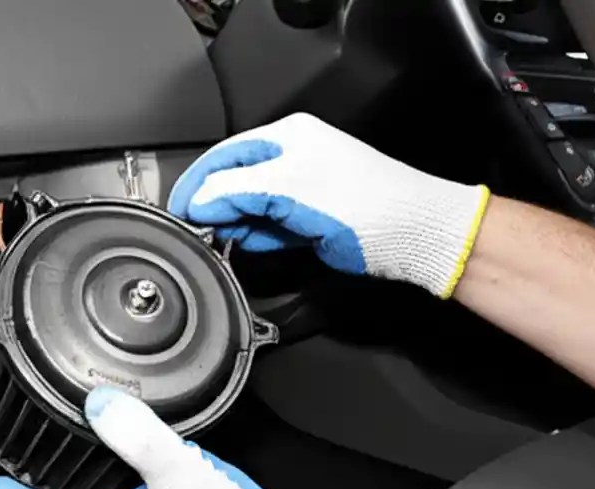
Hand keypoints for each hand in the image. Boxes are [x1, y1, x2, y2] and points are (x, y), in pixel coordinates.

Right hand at [168, 113, 490, 297]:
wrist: (417, 235)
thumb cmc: (368, 204)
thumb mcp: (288, 190)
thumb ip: (234, 192)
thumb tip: (199, 200)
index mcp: (287, 137)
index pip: (223, 156)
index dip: (196, 184)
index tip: (177, 211)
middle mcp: (294, 159)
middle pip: (233, 181)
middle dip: (213, 206)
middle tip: (196, 231)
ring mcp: (304, 190)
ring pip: (251, 206)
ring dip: (234, 224)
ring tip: (219, 241)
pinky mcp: (313, 219)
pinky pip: (272, 226)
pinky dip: (256, 236)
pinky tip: (247, 246)